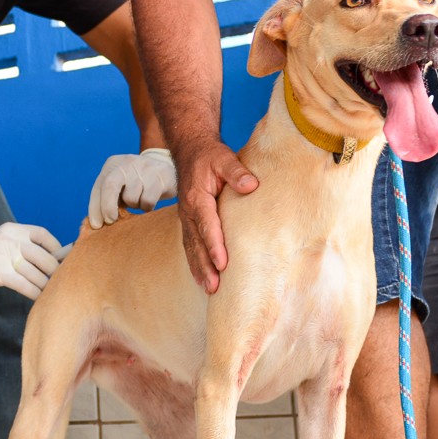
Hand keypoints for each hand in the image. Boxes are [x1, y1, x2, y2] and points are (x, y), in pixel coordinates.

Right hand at [0, 222, 67, 299]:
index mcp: (14, 229)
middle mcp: (9, 239)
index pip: (42, 235)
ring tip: (51, 292)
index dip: (56, 248)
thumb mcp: (6, 242)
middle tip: (61, 281)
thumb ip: (27, 246)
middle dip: (54, 271)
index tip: (62, 261)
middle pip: (42, 256)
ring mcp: (2, 254)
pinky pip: (23, 284)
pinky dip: (34, 292)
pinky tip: (39, 297)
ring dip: (45, 285)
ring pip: (34, 273)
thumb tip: (59, 257)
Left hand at [87, 148, 176, 227]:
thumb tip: (97, 223)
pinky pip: (147, 200)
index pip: (98, 187)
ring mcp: (144, 168)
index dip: (95, 207)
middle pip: (110, 185)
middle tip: (110, 220)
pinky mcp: (159, 176)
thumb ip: (109, 198)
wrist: (168, 170)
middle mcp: (126, 163)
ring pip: (131, 197)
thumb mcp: (121, 185)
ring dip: (134, 206)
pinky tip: (150, 201)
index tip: (96, 225)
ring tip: (140, 200)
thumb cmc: (138, 183)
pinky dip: (147, 207)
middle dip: (107, 206)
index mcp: (112, 165)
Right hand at [176, 142, 257, 293]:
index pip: (207, 225)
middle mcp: (188, 211)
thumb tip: (251, 185)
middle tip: (214, 287)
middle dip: (205, 266)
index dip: (214, 245)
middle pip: (196, 243)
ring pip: (191, 248)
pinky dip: (195, 262)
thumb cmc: (209, 155)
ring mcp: (186, 218)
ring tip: (209, 289)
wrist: (190, 149)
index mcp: (197, 198)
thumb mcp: (223, 158)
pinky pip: (190, 245)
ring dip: (199, 269)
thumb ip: (236, 171)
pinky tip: (202, 277)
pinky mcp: (188, 221)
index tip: (222, 263)